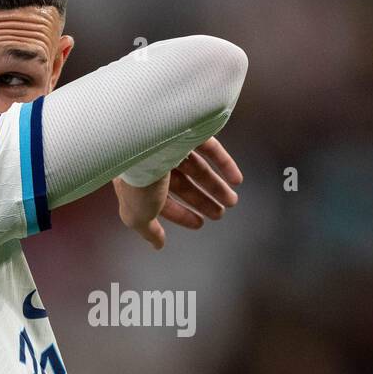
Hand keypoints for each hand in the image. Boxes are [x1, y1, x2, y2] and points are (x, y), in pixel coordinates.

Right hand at [112, 137, 242, 249]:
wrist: (142, 144)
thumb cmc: (136, 182)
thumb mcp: (138, 216)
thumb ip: (149, 230)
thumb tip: (157, 245)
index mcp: (138, 180)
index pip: (162, 200)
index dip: (181, 214)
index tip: (199, 224)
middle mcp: (154, 160)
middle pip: (184, 184)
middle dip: (202, 201)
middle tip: (219, 214)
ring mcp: (172, 144)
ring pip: (198, 168)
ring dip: (216, 186)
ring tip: (231, 200)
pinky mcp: (189, 129)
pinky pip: (211, 148)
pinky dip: (225, 164)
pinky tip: (236, 179)